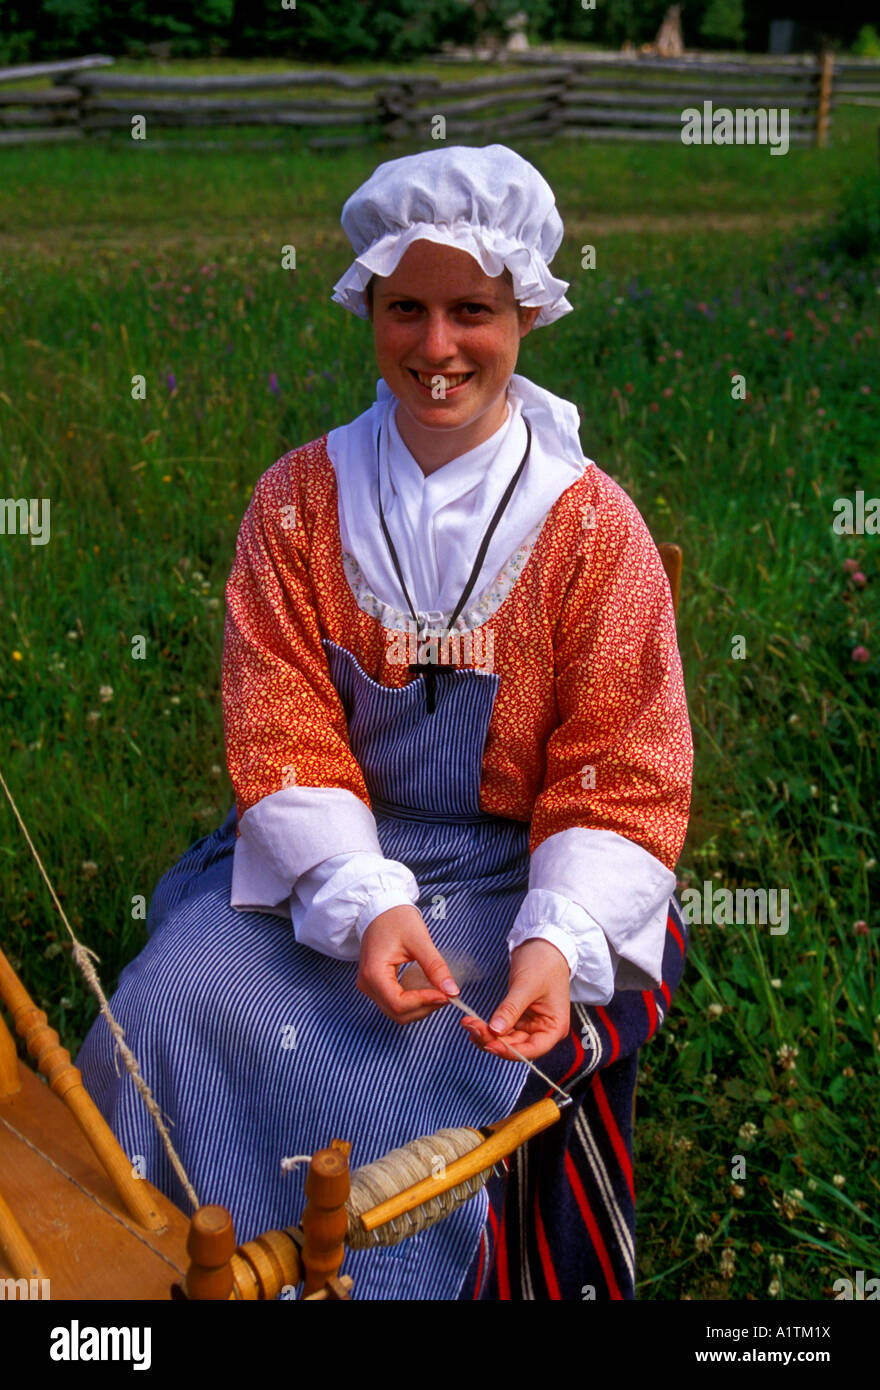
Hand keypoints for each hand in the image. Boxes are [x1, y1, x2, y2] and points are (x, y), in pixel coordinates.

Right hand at [357, 904, 458, 1023]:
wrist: (380, 908)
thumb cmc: (396, 919)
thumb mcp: (419, 940)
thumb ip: (435, 967)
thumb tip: (452, 991)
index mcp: (374, 973)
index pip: (399, 1003)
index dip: (424, 1003)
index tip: (446, 995)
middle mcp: (367, 984)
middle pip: (398, 1013)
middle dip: (425, 1007)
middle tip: (446, 994)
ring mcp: (370, 986)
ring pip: (397, 1012)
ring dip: (421, 1007)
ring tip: (439, 991)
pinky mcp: (377, 985)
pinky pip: (396, 1003)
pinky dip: (414, 1002)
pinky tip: (427, 989)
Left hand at [461, 938, 570, 1061]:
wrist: (543, 944)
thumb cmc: (543, 962)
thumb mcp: (526, 986)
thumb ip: (510, 1010)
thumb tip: (495, 1030)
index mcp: (554, 1027)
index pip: (532, 1050)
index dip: (510, 1051)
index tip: (489, 1044)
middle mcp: (543, 1030)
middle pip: (517, 1047)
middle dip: (493, 1040)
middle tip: (472, 1028)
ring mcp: (530, 1024)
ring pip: (506, 1040)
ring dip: (487, 1035)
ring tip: (469, 1024)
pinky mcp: (519, 1017)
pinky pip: (502, 1029)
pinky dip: (488, 1028)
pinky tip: (474, 1024)